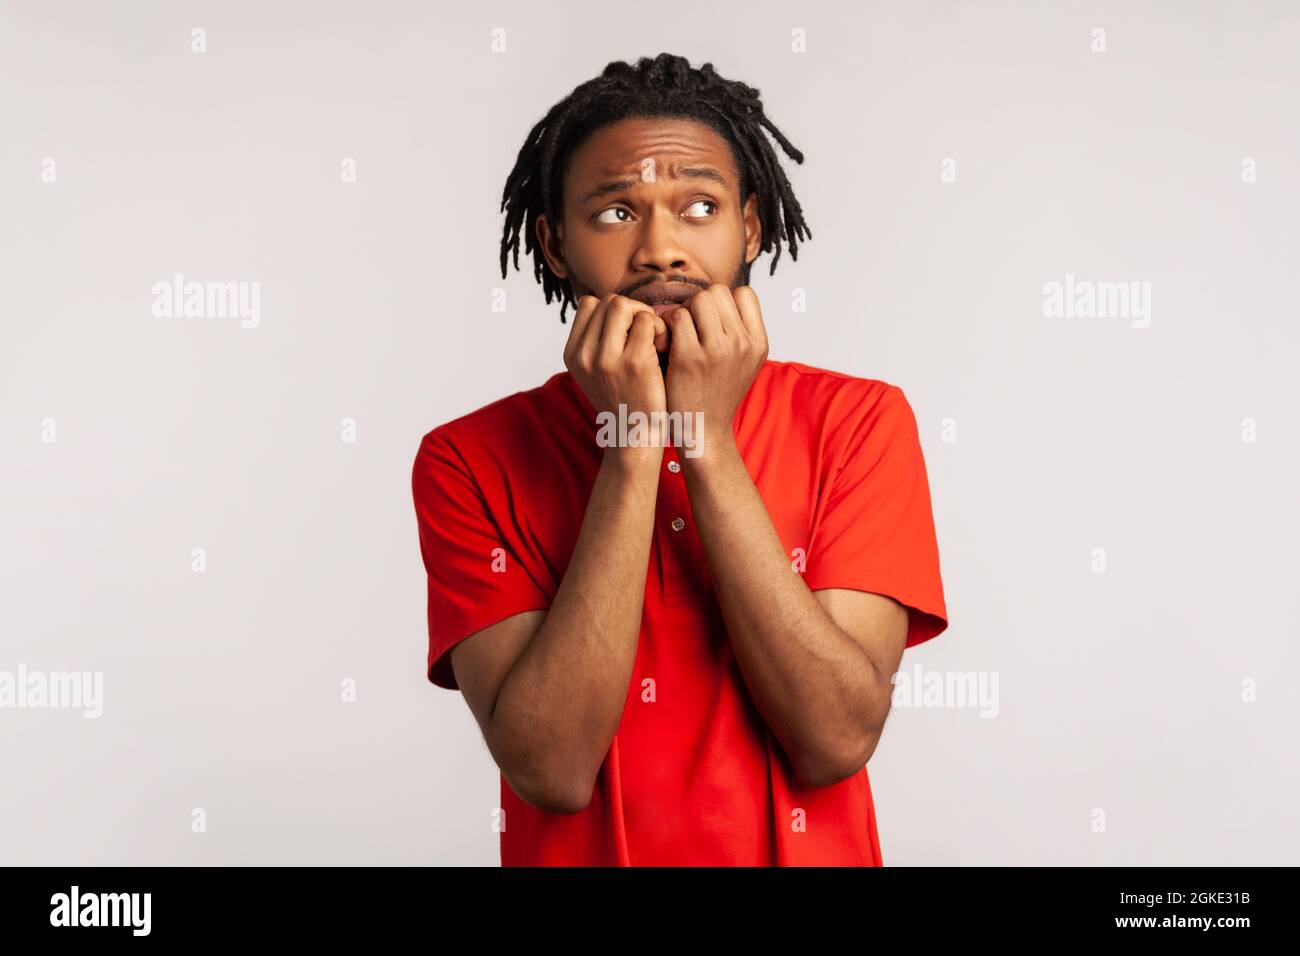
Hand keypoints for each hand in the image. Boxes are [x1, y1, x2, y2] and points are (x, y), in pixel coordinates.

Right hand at [564, 294, 668, 452]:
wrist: (637, 438)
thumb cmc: (625, 400)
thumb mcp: (598, 372)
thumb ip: (599, 340)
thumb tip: (617, 304)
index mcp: (572, 355)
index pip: (589, 304)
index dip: (613, 311)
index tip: (628, 331)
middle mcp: (583, 356)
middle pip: (608, 301)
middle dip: (632, 310)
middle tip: (647, 334)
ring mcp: (606, 359)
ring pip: (624, 305)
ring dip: (645, 316)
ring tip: (654, 339)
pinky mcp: (634, 363)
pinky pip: (648, 321)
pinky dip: (660, 328)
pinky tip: (664, 348)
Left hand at [662, 284, 767, 450]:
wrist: (703, 431)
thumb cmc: (717, 392)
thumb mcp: (744, 362)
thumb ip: (740, 330)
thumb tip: (722, 294)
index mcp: (759, 343)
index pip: (744, 293)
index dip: (724, 301)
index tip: (712, 321)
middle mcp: (742, 344)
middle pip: (717, 292)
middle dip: (699, 304)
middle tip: (690, 327)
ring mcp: (717, 350)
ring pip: (696, 300)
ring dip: (682, 312)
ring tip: (679, 334)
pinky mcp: (690, 357)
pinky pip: (676, 317)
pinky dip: (667, 325)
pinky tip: (667, 342)